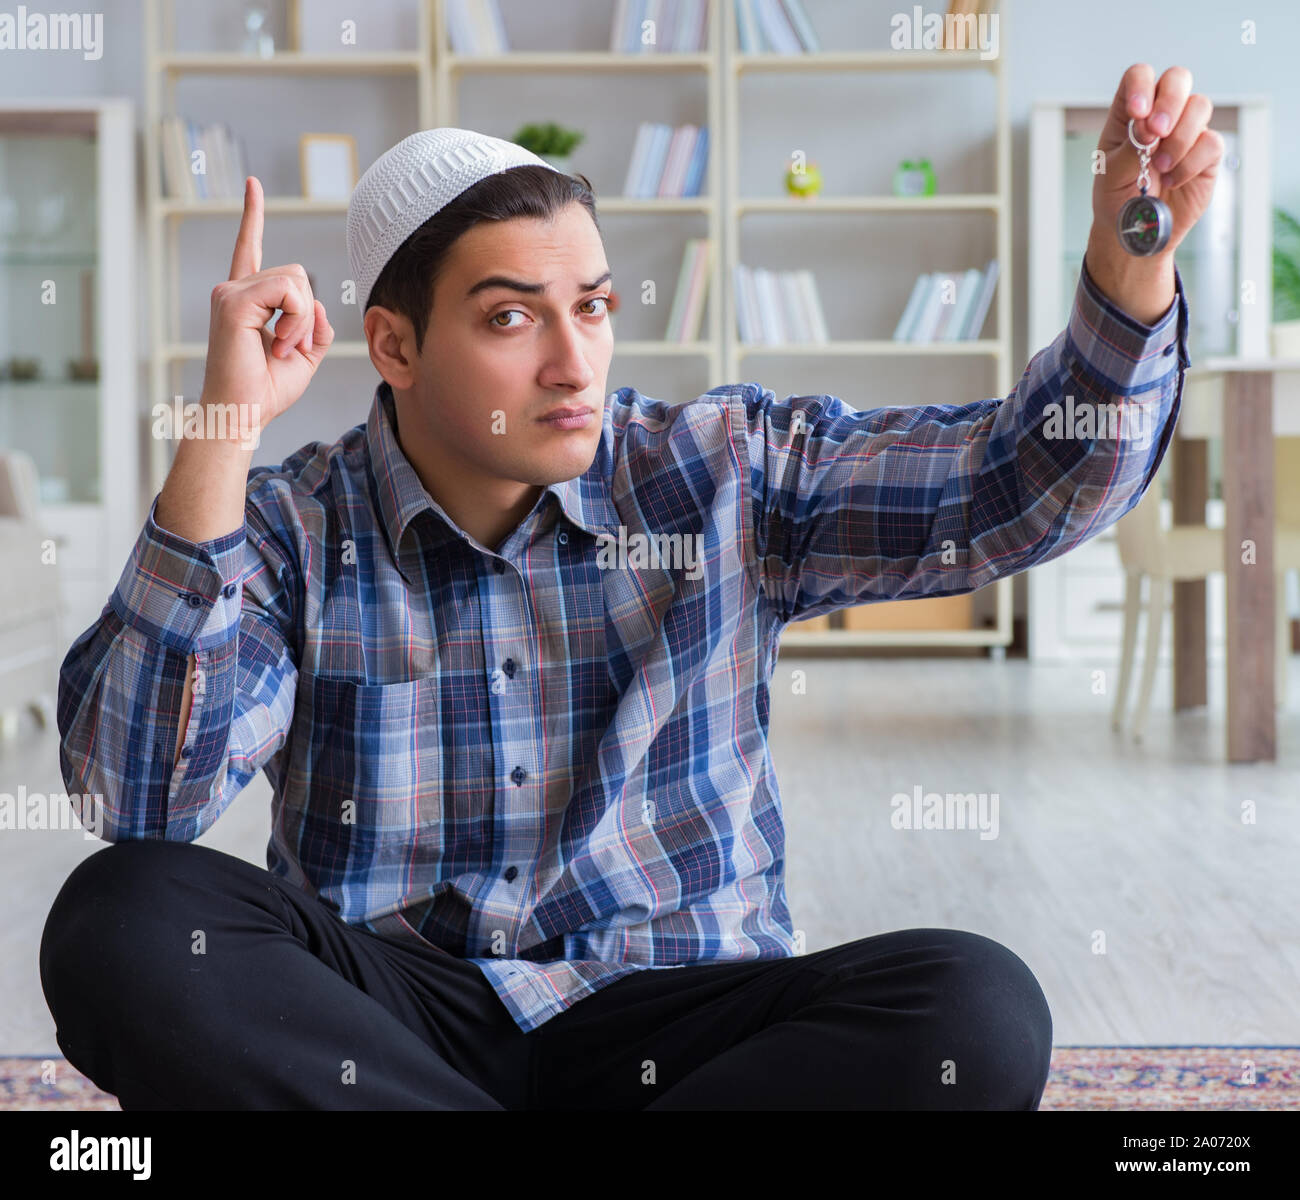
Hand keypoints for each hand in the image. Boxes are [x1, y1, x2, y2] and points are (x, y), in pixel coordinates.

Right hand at [199, 176, 334, 442]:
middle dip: (307, 314)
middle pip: (296, 274)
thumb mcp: (305, 357)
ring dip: (302, 320)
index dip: (252, 217)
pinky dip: (296, 320)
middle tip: (291, 349)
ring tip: (283, 349)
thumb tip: (319, 304)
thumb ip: (316, 327)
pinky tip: (279, 344)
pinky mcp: (234, 302)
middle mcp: (234, 291)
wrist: (243, 414)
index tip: (252, 185)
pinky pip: (288, 292)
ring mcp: (231, 294)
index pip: (250, 250)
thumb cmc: (266, 391)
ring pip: (295, 281)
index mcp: (247, 300)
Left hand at [1092, 64, 1224, 261]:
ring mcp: (1187, 130)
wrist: (1136, 230)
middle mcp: (1161, 114)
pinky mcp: (1206, 152)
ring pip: (1200, 106)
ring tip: (1160, 167)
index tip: (1138, 113)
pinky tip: (1172, 181)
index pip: (1139, 76)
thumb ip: (1130, 148)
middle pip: (1178, 78)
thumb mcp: (1111, 175)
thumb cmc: (1117, 198)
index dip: (1142, 85)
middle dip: (1170, 101)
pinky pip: (1211, 142)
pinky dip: (1189, 163)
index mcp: (1130, 113)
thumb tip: (1151, 127)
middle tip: (1157, 132)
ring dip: (1179, 138)